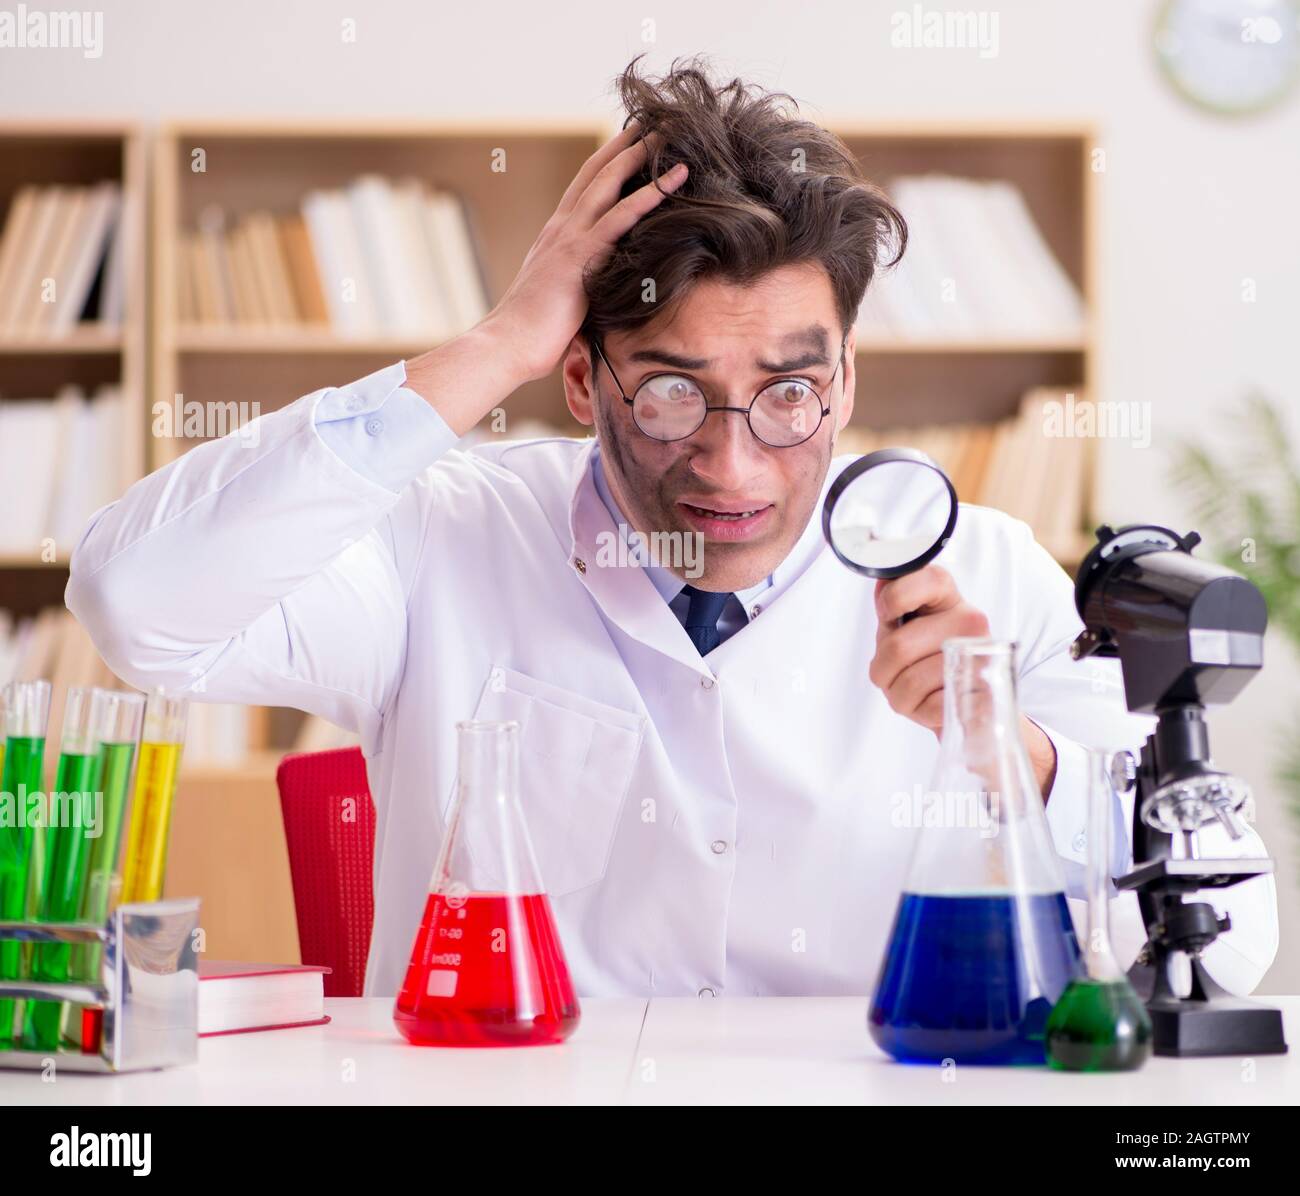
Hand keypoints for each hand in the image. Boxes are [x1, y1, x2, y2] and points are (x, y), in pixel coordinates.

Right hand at [405, 124, 686, 433]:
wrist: (507, 344)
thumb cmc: (532, 334)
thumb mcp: (561, 299)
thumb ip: (580, 283)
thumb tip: (601, 292)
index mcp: (555, 236)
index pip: (583, 188)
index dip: (606, 163)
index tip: (629, 143)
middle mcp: (561, 228)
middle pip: (596, 173)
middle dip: (625, 146)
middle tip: (652, 122)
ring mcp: (569, 238)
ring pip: (608, 184)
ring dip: (640, 158)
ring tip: (668, 136)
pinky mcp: (579, 256)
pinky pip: (619, 218)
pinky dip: (648, 197)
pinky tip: (671, 181)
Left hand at [870, 564, 988, 733]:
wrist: (964, 696)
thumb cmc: (924, 653)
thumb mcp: (902, 622)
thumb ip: (890, 602)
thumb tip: (882, 581)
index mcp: (947, 596)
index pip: (927, 580)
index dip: (896, 597)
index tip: (887, 614)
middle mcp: (969, 621)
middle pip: (899, 647)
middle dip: (883, 668)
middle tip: (892, 672)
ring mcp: (979, 656)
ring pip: (910, 682)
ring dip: (897, 693)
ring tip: (909, 688)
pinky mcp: (983, 693)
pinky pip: (931, 707)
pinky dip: (920, 711)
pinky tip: (929, 701)